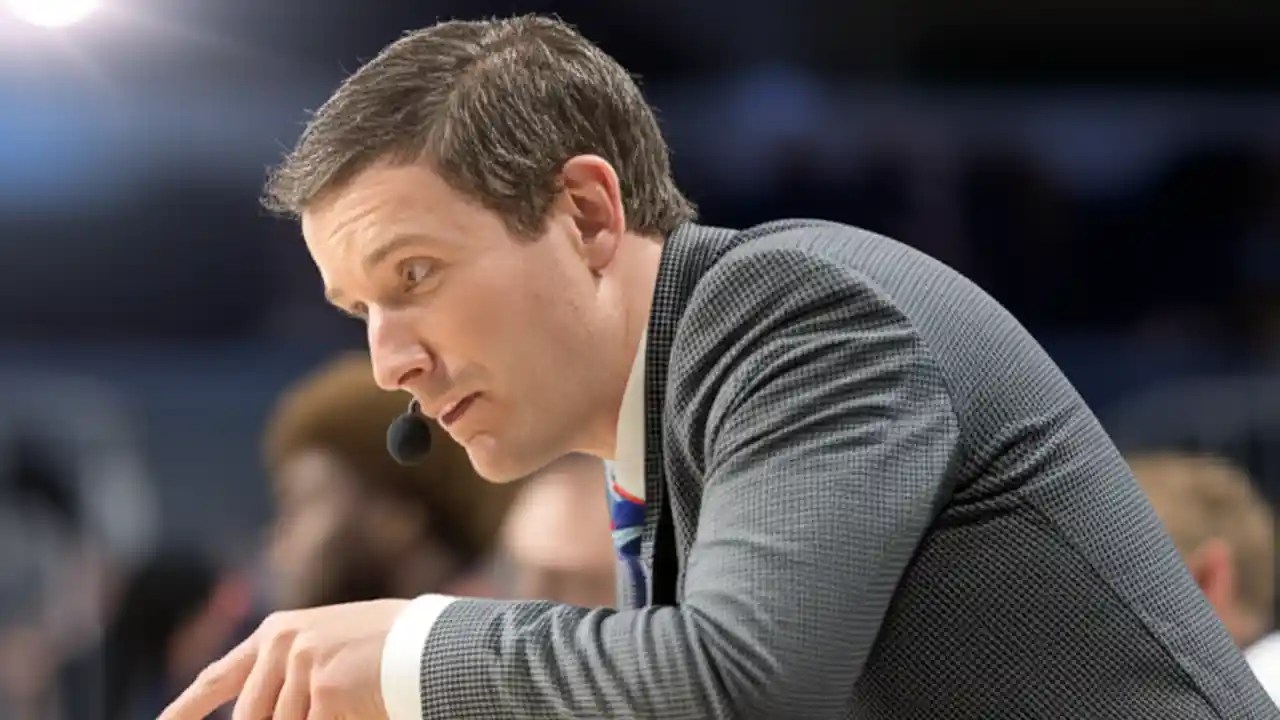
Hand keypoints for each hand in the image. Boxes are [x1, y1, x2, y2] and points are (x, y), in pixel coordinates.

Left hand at [159, 599, 408, 719]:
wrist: (429, 644)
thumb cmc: (385, 652)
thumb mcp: (325, 654)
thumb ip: (286, 677)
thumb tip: (255, 713)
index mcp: (277, 633)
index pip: (218, 677)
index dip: (185, 708)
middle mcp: (281, 643)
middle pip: (250, 718)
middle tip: (322, 702)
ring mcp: (300, 662)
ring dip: (316, 717)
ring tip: (350, 698)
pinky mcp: (323, 685)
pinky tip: (359, 705)